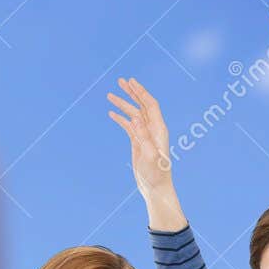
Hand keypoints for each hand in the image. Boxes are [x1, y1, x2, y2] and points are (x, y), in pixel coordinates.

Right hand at [107, 77, 173, 198]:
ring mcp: (145, 135)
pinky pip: (129, 126)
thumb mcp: (150, 156)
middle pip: (142, 105)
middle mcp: (153, 129)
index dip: (141, 92)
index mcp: (158, 129)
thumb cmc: (156, 174)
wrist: (156, 188)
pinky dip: (121, 118)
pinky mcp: (138, 143)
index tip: (131, 81)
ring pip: (133, 114)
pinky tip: (111, 113)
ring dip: (123, 104)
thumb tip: (135, 119)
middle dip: (132, 92)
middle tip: (121, 80)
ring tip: (110, 95)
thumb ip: (144, 137)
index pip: (150, 105)